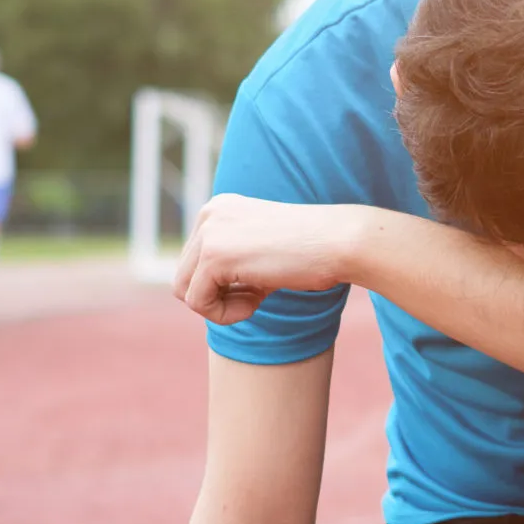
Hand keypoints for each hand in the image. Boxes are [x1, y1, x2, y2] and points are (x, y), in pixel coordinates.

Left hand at [174, 195, 364, 324]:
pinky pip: (197, 303)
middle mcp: (208, 214)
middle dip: (218, 296)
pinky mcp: (214, 255)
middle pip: (183, 276)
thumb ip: (232, 262)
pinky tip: (257, 303)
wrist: (341, 241)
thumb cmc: (313, 250)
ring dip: (219, 307)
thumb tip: (199, 296)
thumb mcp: (264, 249)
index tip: (258, 282)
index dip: (223, 284)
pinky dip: (225, 315)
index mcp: (219, 209)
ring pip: (184, 291)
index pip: (194, 261)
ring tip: (256, 299)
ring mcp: (209, 232)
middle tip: (257, 295)